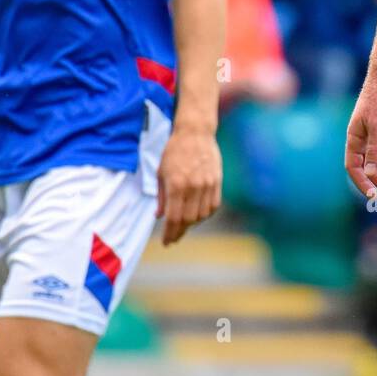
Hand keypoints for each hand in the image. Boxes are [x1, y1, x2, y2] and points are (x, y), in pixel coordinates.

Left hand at [156, 125, 221, 244]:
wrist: (195, 133)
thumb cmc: (174, 151)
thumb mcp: (161, 172)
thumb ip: (161, 197)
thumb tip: (159, 216)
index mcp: (176, 185)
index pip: (173, 218)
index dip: (169, 233)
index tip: (166, 242)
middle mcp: (193, 187)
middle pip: (188, 220)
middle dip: (180, 232)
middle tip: (174, 238)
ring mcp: (207, 184)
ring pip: (202, 215)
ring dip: (192, 224)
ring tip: (184, 225)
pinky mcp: (217, 182)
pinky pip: (213, 206)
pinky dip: (205, 214)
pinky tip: (198, 215)